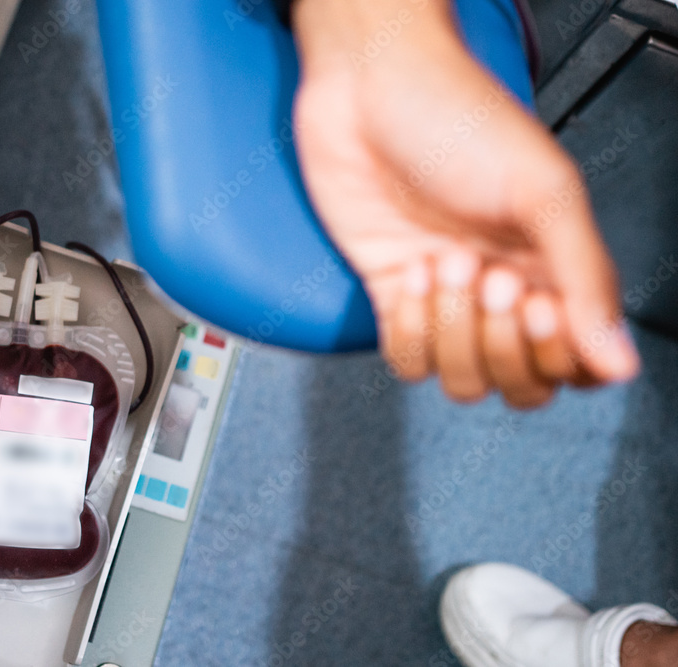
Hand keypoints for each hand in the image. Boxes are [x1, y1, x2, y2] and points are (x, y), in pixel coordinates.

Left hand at [289, 0, 638, 406]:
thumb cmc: (457, 116)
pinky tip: (411, 274)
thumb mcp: (542, 189)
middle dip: (500, 341)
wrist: (367, 89)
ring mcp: (446, 297)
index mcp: (553, 264)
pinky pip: (405, 358)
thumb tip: (619, 359)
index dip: (558, 356)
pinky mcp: (392, 293)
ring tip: (444, 263)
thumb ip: (585, 276)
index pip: (575, 361)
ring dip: (450, 332)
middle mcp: (502, 287)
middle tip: (488, 276)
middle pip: (517, 380)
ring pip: (460, 376)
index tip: (541, 308)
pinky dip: (408, 331)